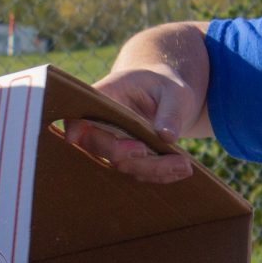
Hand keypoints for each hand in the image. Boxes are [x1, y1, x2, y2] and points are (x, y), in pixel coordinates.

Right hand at [63, 67, 196, 182]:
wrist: (167, 97)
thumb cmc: (166, 87)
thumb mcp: (174, 91)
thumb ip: (170, 111)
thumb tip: (165, 136)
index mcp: (105, 97)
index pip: (81, 114)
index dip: (76, 128)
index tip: (78, 137)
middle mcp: (100, 124)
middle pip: (101, 147)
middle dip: (129, 156)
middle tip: (165, 156)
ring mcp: (110, 145)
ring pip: (121, 165)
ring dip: (153, 170)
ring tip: (184, 166)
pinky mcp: (125, 160)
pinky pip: (138, 173)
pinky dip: (160, 176)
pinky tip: (181, 171)